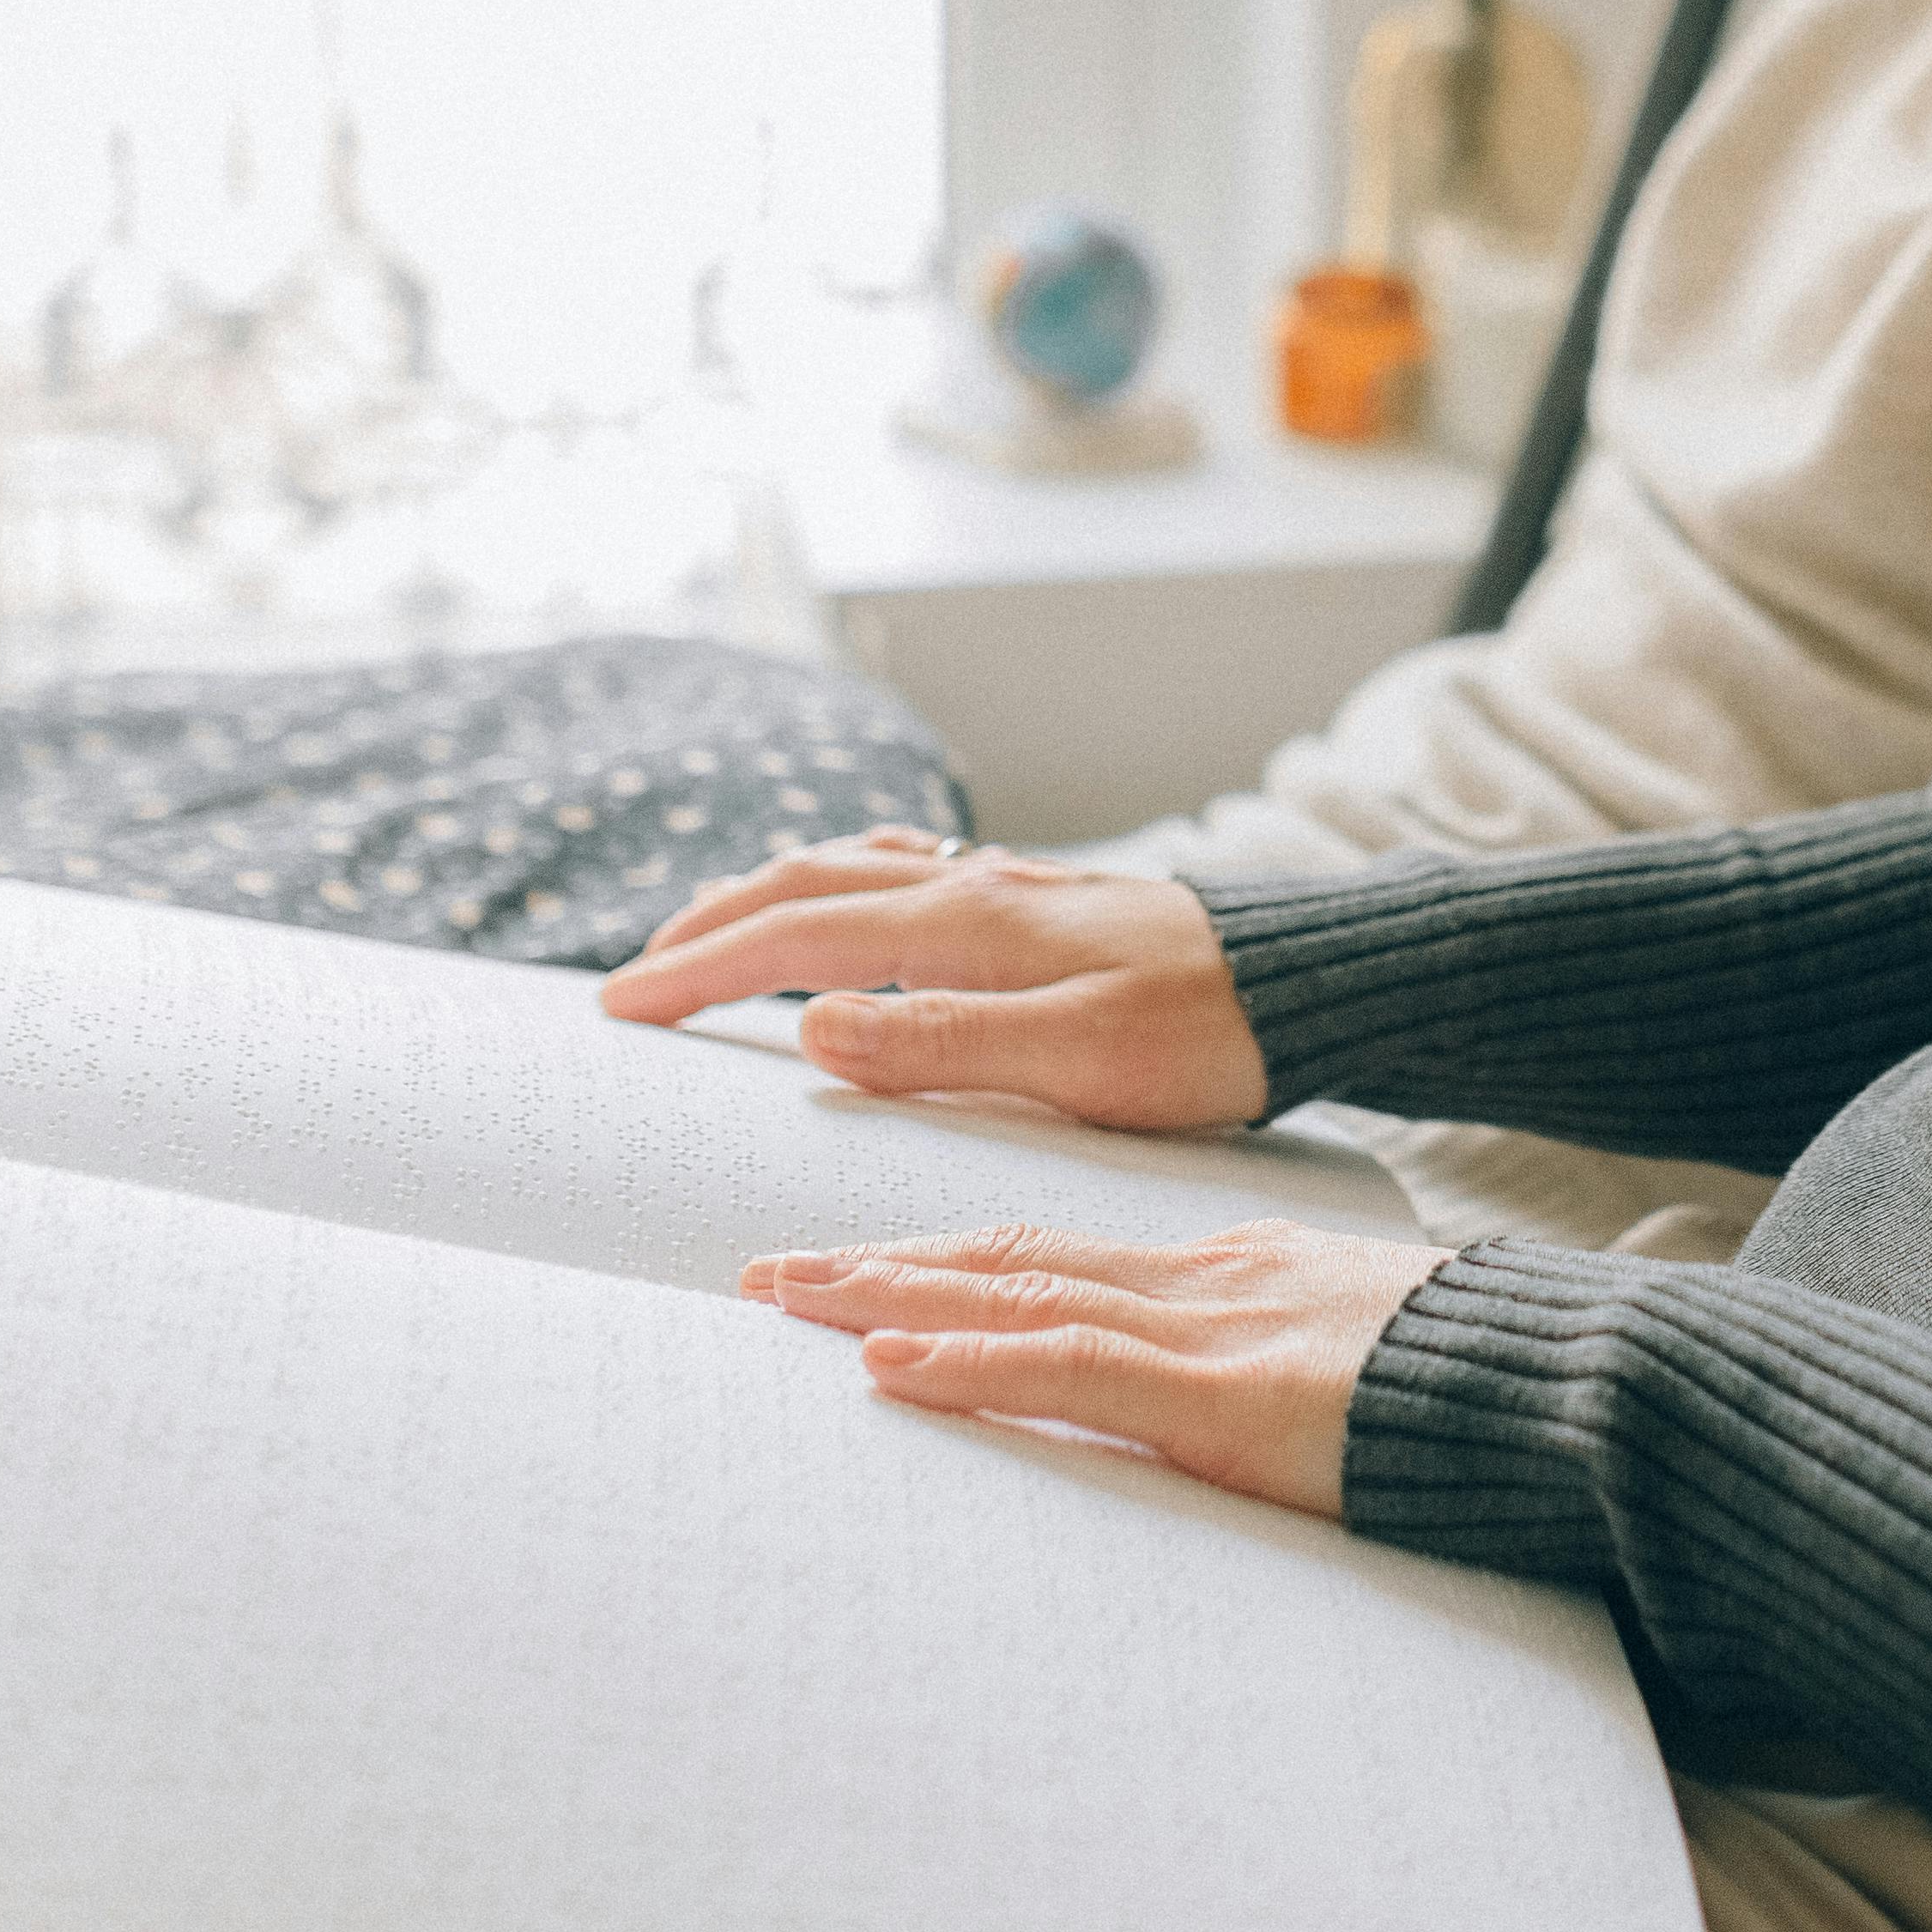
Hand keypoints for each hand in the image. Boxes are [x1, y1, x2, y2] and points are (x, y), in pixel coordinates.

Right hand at [598, 824, 1267, 1132]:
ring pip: (852, 868)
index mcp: (970, 926)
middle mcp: (978, 888)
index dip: (698, 972)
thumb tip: (809, 1029)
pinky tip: (845, 909)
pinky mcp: (1043, 901)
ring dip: (766, 898)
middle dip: (706, 928)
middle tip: (630, 980)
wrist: (1314, 984)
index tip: (617, 1010)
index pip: (795, 939)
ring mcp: (1011, 886)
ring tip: (705, 937)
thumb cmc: (1209, 1037)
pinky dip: (842, 888)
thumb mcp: (1080, 1062)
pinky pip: (906, 875)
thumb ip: (943, 1046)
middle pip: (805, 886)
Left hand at [742, 1217, 1451, 1518]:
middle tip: (761, 1275)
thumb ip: (1270, 1373)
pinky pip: (1069, 1372)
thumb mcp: (1353, 1360)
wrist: (1565, 1386)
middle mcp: (1203, 1284)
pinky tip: (885, 1364)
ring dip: (886, 1299)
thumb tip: (1226, 1412)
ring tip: (783, 1299)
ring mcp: (1211, 1332)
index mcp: (1231, 1275)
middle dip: (880, 1266)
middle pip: (1010, 1262)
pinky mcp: (1225, 1396)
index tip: (852, 1270)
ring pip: (1014, 1301)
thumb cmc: (1478, 1387)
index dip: (943, 1261)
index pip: (1056, 1258)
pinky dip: (967, 1363)